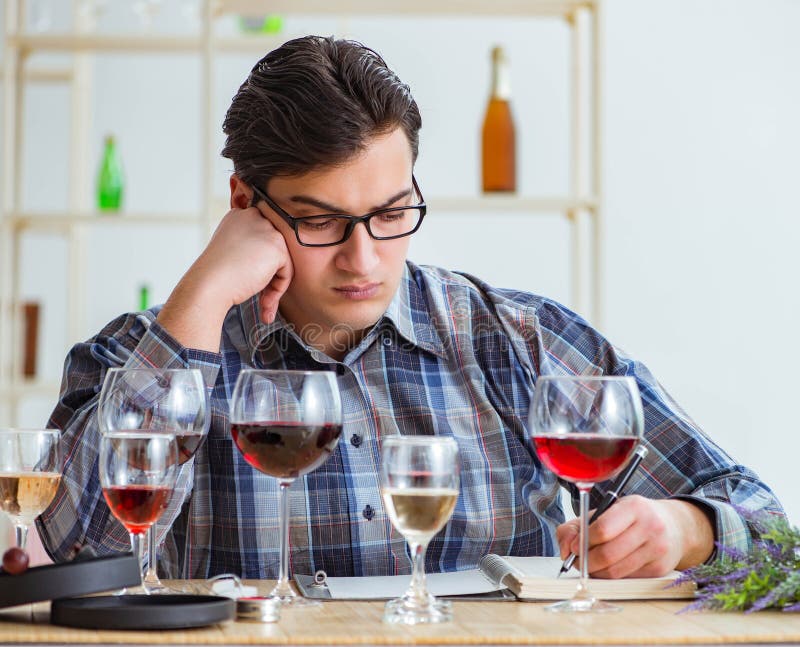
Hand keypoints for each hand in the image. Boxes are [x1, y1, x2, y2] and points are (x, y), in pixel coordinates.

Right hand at [196, 206, 292, 320]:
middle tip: (260, 297)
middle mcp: (253, 217)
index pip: (261, 237)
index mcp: (239, 216)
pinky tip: (263, 300)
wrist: (209, 284)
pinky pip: (287, 271)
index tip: (248, 278)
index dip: (258, 261)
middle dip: (269, 274)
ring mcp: (266, 230)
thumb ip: (248, 248)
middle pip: (273, 248)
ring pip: (282, 260)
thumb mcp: (230, 252)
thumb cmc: (215, 275)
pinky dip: (278, 288)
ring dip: (274, 284)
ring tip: (262, 303)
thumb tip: (268, 260)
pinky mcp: (277, 247)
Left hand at [556, 495, 714, 577]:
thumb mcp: (608, 510)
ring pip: (616, 571)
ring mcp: (657, 549)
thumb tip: (565, 548)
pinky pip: (626, 578)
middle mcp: (650, 527)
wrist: (675, 526)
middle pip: (608, 554)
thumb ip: (578, 525)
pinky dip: (611, 576)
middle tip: (577, 560)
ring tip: (590, 565)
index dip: (583, 541)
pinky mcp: (660, 569)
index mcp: (634, 507)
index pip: (603, 529)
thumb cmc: (634, 518)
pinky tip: (608, 567)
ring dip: (596, 572)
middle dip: (586, 561)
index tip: (573, 546)